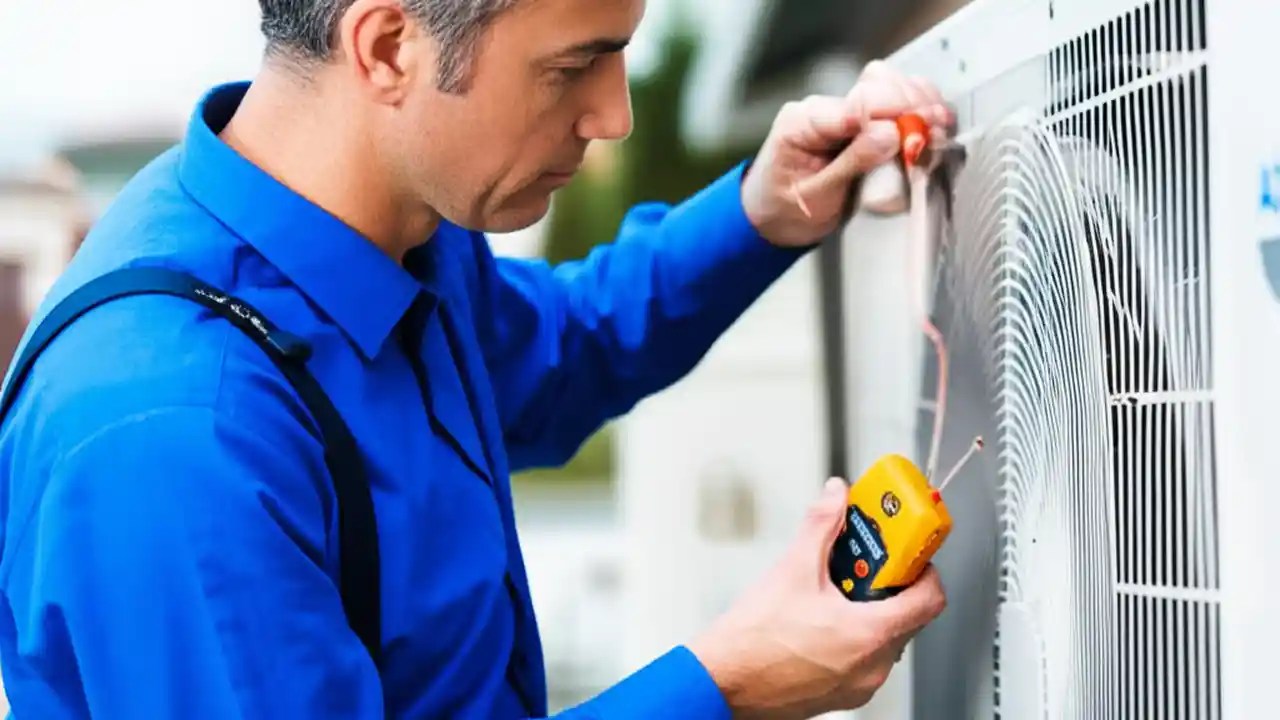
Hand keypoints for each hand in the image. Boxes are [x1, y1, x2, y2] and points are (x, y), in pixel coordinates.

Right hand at [689, 478, 946, 719]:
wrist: (724, 680)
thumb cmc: (754, 640)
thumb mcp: (793, 569)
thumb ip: (822, 524)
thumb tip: (836, 497)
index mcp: (870, 634)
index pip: (930, 599)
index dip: (923, 569)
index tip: (906, 554)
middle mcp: (873, 666)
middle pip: (908, 617)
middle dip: (889, 586)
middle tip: (863, 565)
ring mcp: (859, 685)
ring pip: (886, 639)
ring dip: (871, 611)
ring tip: (836, 592)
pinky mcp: (842, 695)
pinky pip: (865, 660)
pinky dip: (855, 636)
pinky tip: (822, 621)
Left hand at [740, 61, 954, 246]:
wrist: (769, 219)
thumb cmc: (783, 211)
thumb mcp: (815, 197)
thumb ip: (853, 164)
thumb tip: (891, 134)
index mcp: (802, 121)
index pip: (857, 104)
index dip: (896, 115)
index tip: (921, 135)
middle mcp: (823, 108)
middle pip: (878, 83)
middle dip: (912, 106)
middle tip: (933, 135)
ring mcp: (841, 111)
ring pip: (890, 85)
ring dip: (919, 104)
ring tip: (935, 131)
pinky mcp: (858, 121)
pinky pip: (893, 102)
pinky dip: (916, 111)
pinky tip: (930, 127)